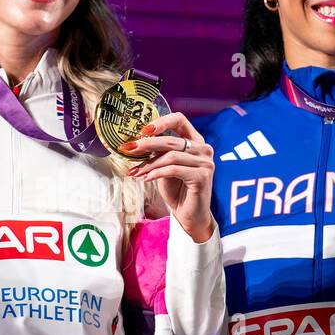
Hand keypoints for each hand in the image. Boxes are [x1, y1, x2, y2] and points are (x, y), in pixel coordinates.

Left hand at [123, 112, 215, 242]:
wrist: (189, 214)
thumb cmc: (177, 189)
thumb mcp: (165, 166)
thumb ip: (158, 153)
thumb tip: (134, 143)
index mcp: (195, 141)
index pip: (179, 119)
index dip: (160, 122)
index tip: (142, 130)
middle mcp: (203, 149)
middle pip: (171, 140)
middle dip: (146, 144)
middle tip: (128, 149)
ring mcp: (205, 162)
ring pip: (170, 156)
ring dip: (148, 164)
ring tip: (136, 171)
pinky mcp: (202, 176)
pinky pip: (173, 170)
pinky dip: (156, 173)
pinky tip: (146, 178)